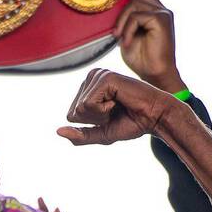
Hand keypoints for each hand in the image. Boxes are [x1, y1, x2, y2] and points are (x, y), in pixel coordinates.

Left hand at [57, 68, 176, 145]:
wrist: (154, 117)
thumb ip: (81, 135)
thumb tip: (57, 131)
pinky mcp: (104, 78)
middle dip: (95, 120)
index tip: (110, 115)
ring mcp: (97, 75)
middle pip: (73, 112)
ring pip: (80, 108)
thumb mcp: (101, 134)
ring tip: (118, 105)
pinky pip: (89, 104)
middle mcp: (90, 77)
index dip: (91, 123)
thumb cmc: (131, 123)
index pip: (70, 115)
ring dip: (101, 115)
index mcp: (88, 88)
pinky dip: (104, 110)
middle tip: (115, 111)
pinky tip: (119, 101)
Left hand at [105, 0, 186, 94]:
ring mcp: (162, 12)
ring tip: (117, 37)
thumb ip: (122, 20)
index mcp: (150, 10)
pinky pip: (137, 16)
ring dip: (121, 20)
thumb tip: (109, 7)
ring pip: (134, 4)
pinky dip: (128, 29)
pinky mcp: (162, 19)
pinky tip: (127, 43)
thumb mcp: (125, 35)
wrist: (155, 76)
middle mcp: (158, 8)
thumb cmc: (141, 59)